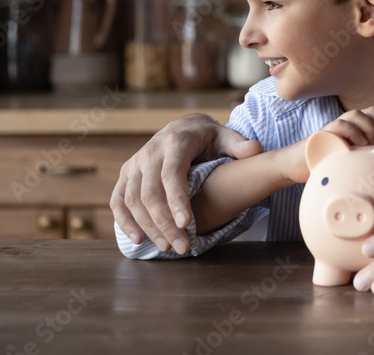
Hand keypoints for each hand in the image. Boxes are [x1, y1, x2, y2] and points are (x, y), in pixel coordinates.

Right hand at [110, 113, 262, 254]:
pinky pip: (118, 200)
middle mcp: (150, 152)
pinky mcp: (126, 175)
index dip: (177, 200)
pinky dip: (125, 221)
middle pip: (150, 193)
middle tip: (182, 247)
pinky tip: (139, 239)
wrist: (184, 127)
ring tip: (168, 247)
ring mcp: (134, 164)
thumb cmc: (208, 137)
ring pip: (133, 199)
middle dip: (165, 223)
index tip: (188, 224)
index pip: (171, 174)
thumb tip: (254, 150)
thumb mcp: (225, 137)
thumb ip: (239, 144)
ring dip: (148, 226)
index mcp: (175, 143)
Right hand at [283, 107, 373, 183]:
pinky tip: (359, 146)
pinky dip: (354, 132)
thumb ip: (371, 164)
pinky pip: (342, 124)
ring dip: (372, 128)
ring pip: (362, 114)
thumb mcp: (354, 165)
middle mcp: (351, 123)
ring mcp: (337, 125)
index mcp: (361, 128)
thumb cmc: (328, 167)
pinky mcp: (325, 133)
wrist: (295, 166)